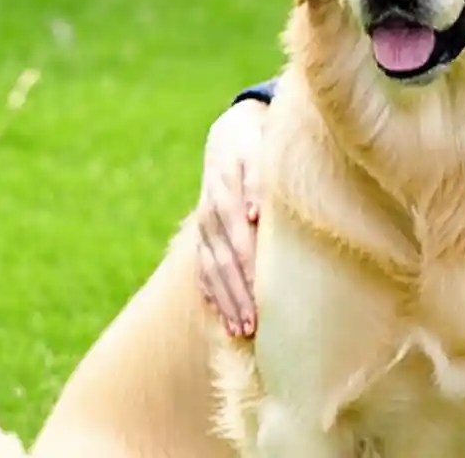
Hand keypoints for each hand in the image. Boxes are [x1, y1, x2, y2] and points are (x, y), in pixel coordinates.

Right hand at [195, 99, 267, 337]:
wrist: (230, 135)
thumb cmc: (255, 146)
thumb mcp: (258, 153)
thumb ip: (257, 181)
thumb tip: (254, 214)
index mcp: (224, 198)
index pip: (237, 244)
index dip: (247, 275)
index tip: (261, 301)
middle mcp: (210, 217)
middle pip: (223, 264)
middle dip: (237, 297)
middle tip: (252, 328)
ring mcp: (205, 228)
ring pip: (212, 271)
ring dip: (225, 302)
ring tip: (241, 330)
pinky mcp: (205, 235)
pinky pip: (204, 269)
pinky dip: (212, 293)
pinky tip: (222, 316)